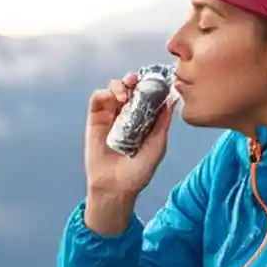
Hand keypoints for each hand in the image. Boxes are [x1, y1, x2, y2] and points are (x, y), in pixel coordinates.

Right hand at [84, 71, 175, 199]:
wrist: (116, 186)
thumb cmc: (139, 171)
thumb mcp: (158, 145)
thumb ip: (163, 123)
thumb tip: (172, 100)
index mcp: (143, 119)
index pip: (146, 94)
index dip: (149, 84)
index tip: (156, 80)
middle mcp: (127, 114)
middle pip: (129, 87)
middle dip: (134, 79)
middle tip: (138, 80)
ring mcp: (110, 116)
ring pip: (113, 88)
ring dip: (120, 84)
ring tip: (126, 93)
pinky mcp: (95, 120)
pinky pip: (97, 98)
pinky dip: (105, 93)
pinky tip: (115, 100)